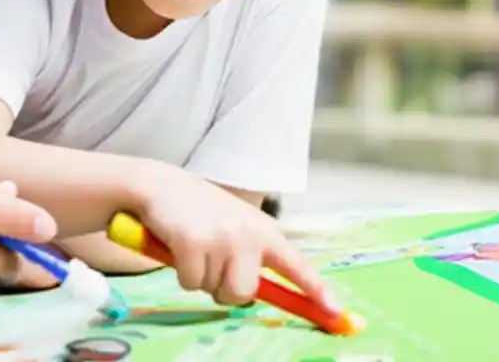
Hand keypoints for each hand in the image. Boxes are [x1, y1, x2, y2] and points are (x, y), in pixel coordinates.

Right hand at [133, 166, 336, 313]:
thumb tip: (254, 295)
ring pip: (214, 291)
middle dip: (225, 291)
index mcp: (266, 231)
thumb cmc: (202, 211)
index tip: (336, 313)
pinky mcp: (193, 243)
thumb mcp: (238, 226)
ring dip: (200, 278)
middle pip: (245, 294)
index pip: (296, 265)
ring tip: (195, 248)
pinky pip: (190, 284)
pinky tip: (179, 247)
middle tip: (213, 267)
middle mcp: (249, 235)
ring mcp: (221, 238)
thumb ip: (252, 256)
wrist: (163, 185)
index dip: (316, 291)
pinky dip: (181, 273)